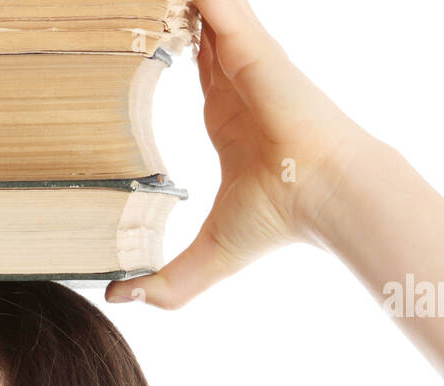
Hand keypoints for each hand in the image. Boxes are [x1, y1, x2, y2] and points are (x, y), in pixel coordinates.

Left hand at [106, 0, 378, 308]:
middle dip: (167, 13)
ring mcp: (245, 59)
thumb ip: (166, 280)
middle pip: (197, 28)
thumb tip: (118, 297)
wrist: (324, 195)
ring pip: (202, 8)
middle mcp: (236, 82)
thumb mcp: (211, 254)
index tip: (137, 37)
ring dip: (175, 2)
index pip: (197, 67)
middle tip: (122, 9)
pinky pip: (214, 2)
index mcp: (228, 116)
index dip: (169, 45)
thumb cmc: (280, 220)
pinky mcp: (251, 46)